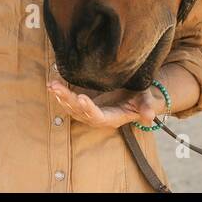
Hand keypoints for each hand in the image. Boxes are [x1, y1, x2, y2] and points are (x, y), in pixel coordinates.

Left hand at [47, 70, 163, 129]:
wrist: (135, 95)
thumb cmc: (141, 97)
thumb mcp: (146, 100)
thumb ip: (147, 107)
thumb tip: (150, 116)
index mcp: (112, 118)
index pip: (98, 117)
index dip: (89, 110)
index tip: (82, 98)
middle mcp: (97, 117)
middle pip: (79, 112)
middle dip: (67, 100)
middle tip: (56, 88)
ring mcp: (88, 111)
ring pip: (71, 107)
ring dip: (60, 97)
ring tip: (51, 85)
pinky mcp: (83, 102)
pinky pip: (69, 100)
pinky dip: (60, 93)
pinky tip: (52, 83)